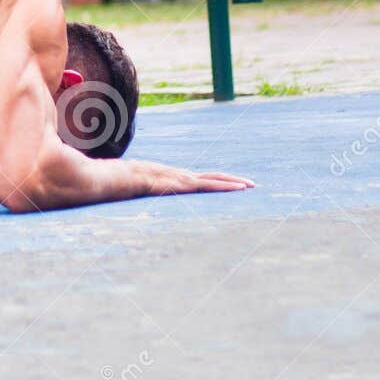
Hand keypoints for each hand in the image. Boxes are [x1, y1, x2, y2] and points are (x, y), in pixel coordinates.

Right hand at [129, 162, 253, 196]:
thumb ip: (144, 195)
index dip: (217, 182)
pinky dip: (227, 186)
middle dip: (232, 180)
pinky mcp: (187, 184)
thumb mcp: (142, 191)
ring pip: (217, 179)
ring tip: (250, 185)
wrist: (128, 177)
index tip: (231, 184)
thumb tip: (137, 202)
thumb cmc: (131, 184)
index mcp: (177, 180)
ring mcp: (187, 179)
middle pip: (214, 177)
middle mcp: (186, 177)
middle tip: (250, 185)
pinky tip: (240, 188)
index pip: (202, 180)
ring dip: (234, 182)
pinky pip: (211, 185)